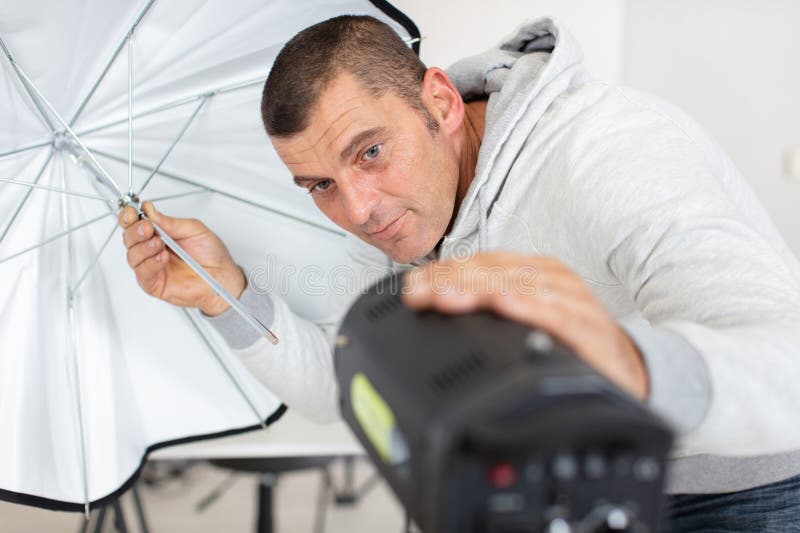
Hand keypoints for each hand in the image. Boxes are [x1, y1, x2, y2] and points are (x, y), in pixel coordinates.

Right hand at [118, 201, 244, 315]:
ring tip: (159, 244)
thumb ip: (170, 222)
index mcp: (159, 233)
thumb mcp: (194, 229)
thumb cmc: (211, 254)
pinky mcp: (154, 283)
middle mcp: (152, 249)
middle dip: (135, 231)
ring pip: (133, 256)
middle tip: (147, 228)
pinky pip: (143, 274)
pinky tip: (161, 258)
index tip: (133, 211)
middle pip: (129, 238)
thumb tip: (150, 211)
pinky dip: (150, 264)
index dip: (129, 216)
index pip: (134, 223)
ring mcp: (152, 266)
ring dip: (143, 247)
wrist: (223, 276)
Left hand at [402, 252, 649, 399]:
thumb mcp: (523, 319)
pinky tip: (507, 306)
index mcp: (530, 272)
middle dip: (452, 281)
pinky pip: (558, 315)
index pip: (480, 264)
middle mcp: (549, 279)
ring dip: (480, 291)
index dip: (443, 273)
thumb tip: (433, 304)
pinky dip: (531, 308)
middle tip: (420, 294)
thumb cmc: (569, 341)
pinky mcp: (590, 329)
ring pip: (520, 286)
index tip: (411, 288)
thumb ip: (487, 308)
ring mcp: (570, 301)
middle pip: (494, 272)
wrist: (628, 368)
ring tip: (447, 298)